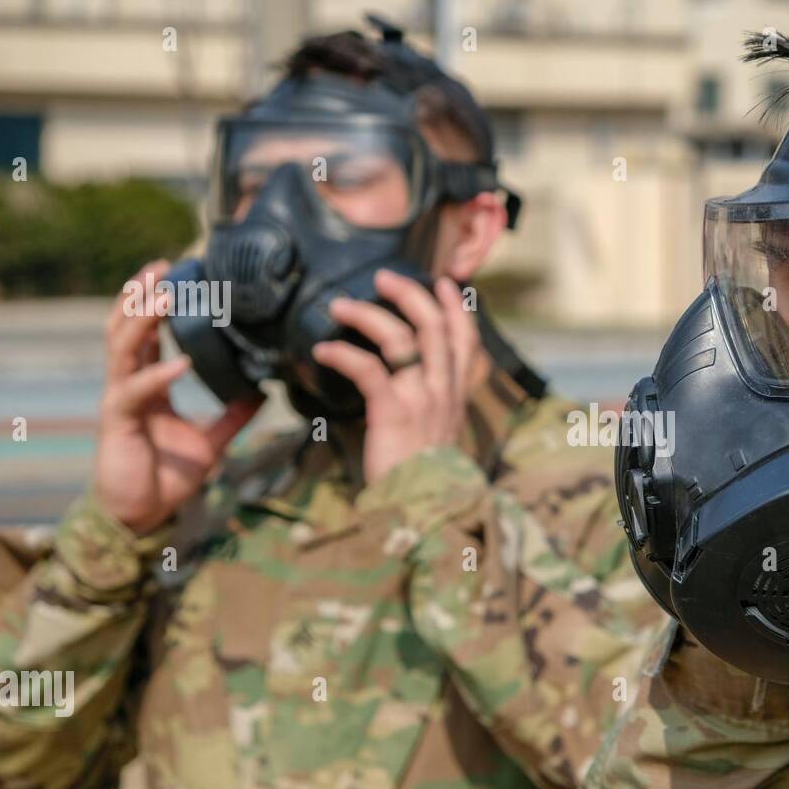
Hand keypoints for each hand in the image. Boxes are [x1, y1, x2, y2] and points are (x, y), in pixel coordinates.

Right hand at [94, 261, 263, 534]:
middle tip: (163, 265)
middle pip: (128, 328)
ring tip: (164, 295)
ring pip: (123, 348)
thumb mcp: (211, 441)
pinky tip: (181, 364)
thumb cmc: (168, 476)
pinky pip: (136, 391)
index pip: (149, 333)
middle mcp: (130, 384)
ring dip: (143, 320)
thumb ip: (233, 415)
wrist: (143, 514)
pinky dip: (158, 375)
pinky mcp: (118, 421)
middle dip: (142, 295)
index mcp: (149, 384)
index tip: (177, 271)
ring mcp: (119, 400)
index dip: (157, 302)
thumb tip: (263, 392)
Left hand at [311, 270, 479, 483]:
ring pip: (401, 338)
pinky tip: (323, 351)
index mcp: (455, 396)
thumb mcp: (437, 438)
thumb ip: (430, 411)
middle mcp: (443, 391)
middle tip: (384, 277)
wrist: (425, 512)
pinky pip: (369, 369)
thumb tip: (406, 392)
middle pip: (434, 326)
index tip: (444, 283)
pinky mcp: (393, 412)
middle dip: (410, 294)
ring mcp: (420, 399)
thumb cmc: (424, 478)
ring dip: (368, 314)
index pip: (465, 340)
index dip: (456, 308)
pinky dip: (343, 354)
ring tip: (339, 306)